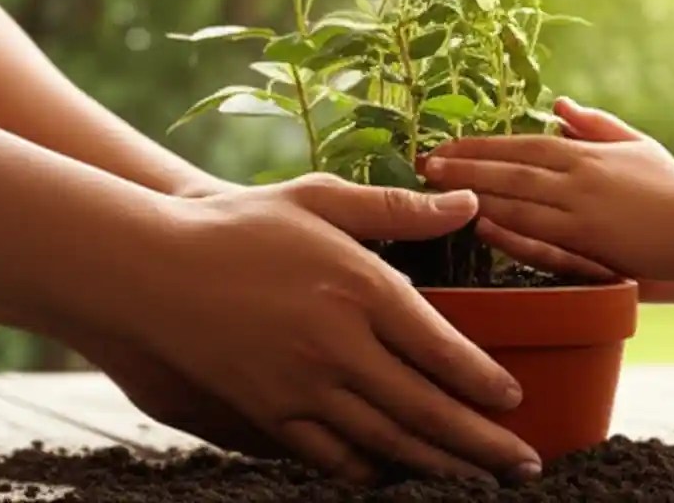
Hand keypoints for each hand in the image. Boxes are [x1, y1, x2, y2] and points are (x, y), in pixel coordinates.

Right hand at [109, 174, 538, 481]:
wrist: (150, 270)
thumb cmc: (237, 226)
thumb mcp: (318, 199)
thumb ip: (396, 208)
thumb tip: (467, 202)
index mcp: (359, 288)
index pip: (442, 348)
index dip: (484, 382)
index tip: (515, 401)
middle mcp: (339, 346)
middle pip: (426, 409)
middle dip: (481, 443)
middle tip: (523, 465)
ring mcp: (302, 388)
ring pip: (387, 443)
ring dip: (439, 467)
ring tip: (475, 482)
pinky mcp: (269, 414)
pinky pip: (331, 457)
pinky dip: (370, 473)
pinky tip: (393, 477)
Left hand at [422, 98, 673, 281]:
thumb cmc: (673, 187)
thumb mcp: (636, 145)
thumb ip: (595, 125)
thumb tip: (559, 104)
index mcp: (587, 155)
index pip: (521, 145)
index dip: (481, 145)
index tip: (445, 145)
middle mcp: (581, 181)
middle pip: (511, 170)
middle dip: (464, 167)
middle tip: (424, 164)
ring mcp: (585, 215)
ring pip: (518, 202)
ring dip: (476, 194)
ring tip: (437, 191)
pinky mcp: (593, 248)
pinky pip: (542, 238)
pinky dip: (510, 230)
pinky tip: (481, 225)